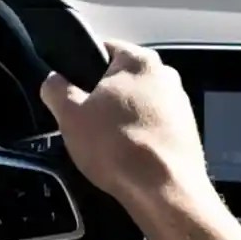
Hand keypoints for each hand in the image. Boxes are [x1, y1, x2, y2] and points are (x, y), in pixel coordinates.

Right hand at [39, 40, 209, 211]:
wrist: (164, 191)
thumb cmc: (119, 147)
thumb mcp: (70, 115)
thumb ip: (56, 89)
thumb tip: (53, 80)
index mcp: (139, 61)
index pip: (102, 48)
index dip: (80, 67)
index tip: (70, 91)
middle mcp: (166, 76)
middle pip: (121, 80)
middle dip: (102, 98)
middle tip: (85, 122)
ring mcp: (181, 105)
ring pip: (138, 105)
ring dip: (121, 120)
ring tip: (107, 145)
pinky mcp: (187, 132)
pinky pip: (153, 128)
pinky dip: (139, 138)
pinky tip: (127, 157)